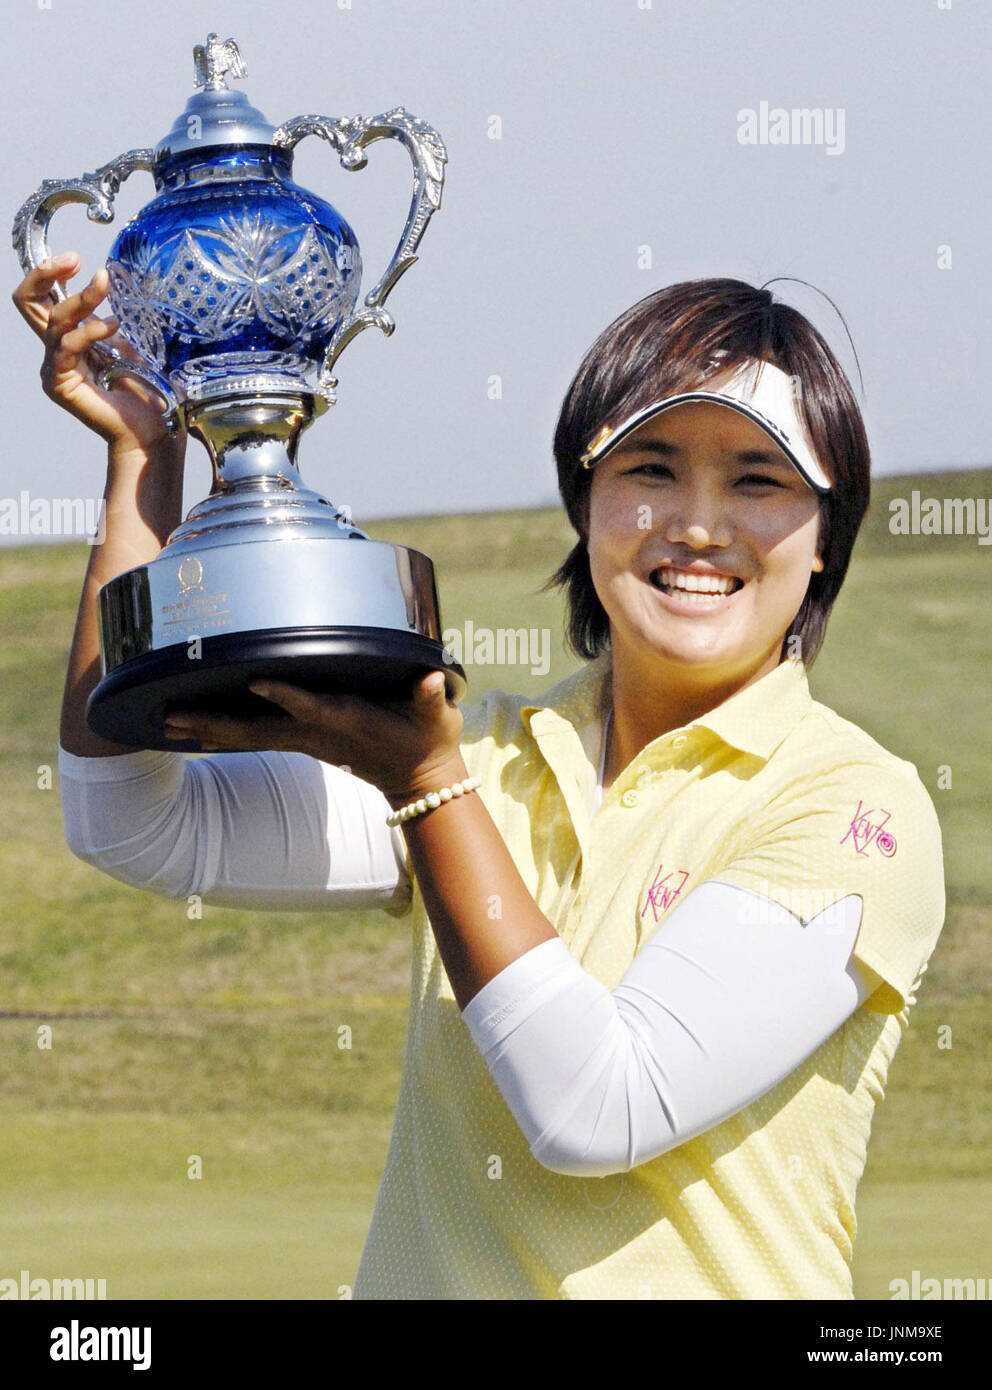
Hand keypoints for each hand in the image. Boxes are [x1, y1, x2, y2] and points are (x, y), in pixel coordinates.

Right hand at [11, 251, 184, 455]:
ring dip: (84, 300)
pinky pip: (66, 346)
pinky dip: (90, 331)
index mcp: (67, 336)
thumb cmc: (143, 389)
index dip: (49, 272)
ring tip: (110, 294)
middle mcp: (55, 349)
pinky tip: (113, 327)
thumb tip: (109, 281)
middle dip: (46, 273)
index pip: (41, 296)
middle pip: (27, 301)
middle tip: (73, 260)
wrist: (150, 427)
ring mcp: (54, 367)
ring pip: (55, 319)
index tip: (75, 259)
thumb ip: (110, 316)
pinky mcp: (59, 384)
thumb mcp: (127, 341)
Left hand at [162, 671, 466, 806]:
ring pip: (247, 735)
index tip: (256, 682)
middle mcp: (317, 734)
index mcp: (347, 721)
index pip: (312, 708)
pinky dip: (221, 735)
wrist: (419, 780)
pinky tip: (192, 733)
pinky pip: (253, 737)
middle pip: (258, 730)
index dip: (286, 697)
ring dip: (206, 730)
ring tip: (165, 722)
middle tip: (170, 715)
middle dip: (215, 723)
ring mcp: (305, 740)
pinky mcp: (301, 740)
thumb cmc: (428, 738)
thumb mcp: (437, 718)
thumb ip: (432, 698)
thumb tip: (433, 681)